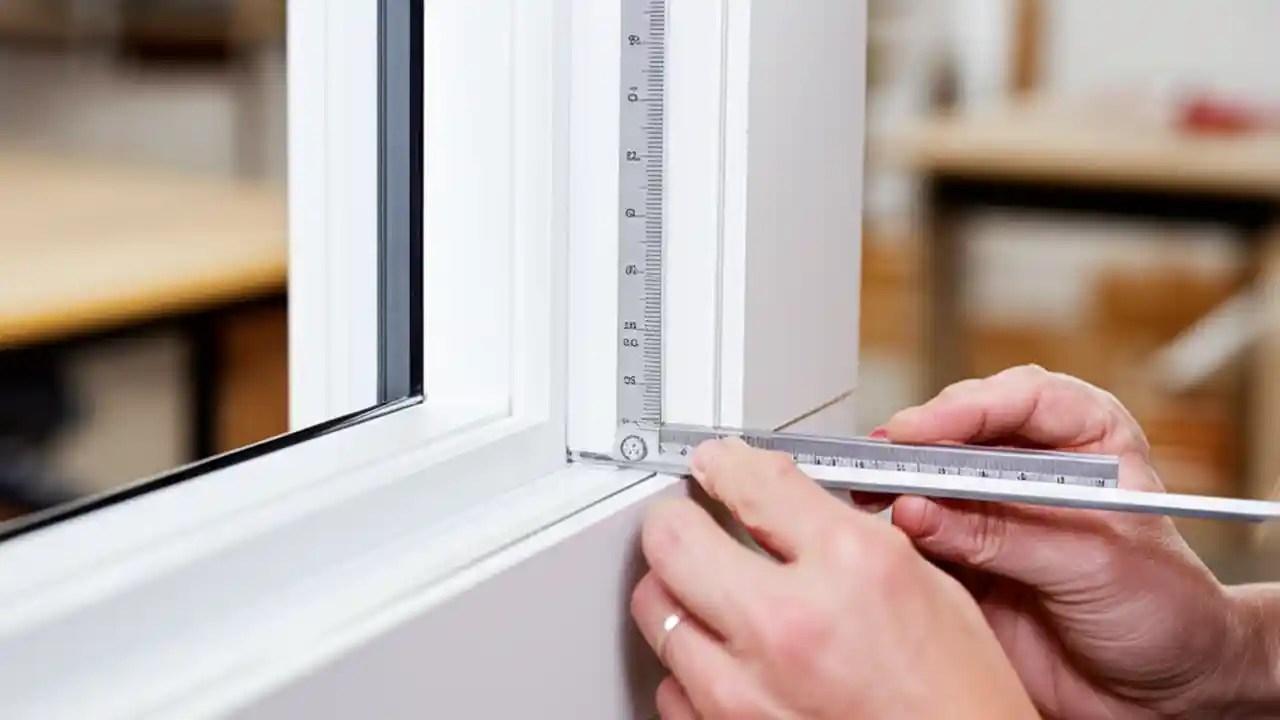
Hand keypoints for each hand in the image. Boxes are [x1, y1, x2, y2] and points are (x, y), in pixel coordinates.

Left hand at [630, 438, 1036, 718]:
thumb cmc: (958, 700)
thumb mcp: (926, 586)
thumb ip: (843, 532)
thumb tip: (774, 498)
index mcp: (851, 568)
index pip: (750, 481)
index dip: (725, 463)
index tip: (716, 465)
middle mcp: (788, 625)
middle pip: (670, 538)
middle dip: (679, 522)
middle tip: (690, 524)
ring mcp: (746, 690)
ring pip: (655, 609)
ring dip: (681, 595)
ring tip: (714, 598)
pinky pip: (671, 684)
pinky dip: (693, 667)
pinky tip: (731, 661)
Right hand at [882, 365, 1265, 717]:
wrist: (1163, 690)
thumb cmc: (1165, 611)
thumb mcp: (1094, 564)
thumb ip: (1004, 535)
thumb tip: (920, 510)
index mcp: (1089, 438)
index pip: (1023, 400)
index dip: (966, 409)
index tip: (918, 431)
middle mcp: (1034, 465)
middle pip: (964, 430)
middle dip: (919, 445)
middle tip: (881, 464)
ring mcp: (995, 511)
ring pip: (931, 478)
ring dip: (896, 485)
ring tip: (869, 497)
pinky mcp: (965, 558)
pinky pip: (918, 536)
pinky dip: (893, 534)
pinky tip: (878, 536)